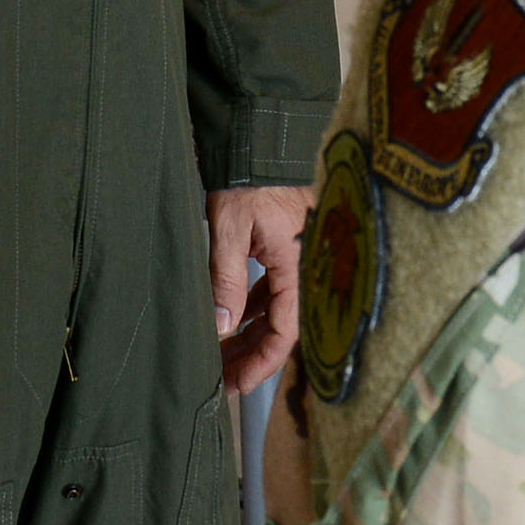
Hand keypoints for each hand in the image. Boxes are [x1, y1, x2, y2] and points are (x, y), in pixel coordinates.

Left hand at [212, 183, 311, 396]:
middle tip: (222, 380)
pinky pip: (272, 289)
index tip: (237, 384)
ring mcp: (295, 258)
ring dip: (250, 334)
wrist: (258, 140)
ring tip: (221, 356)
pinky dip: (253, 308)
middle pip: (281, 326)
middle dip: (251, 356)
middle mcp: (303, 266)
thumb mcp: (230, 230)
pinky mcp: (284, 248)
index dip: (262, 362)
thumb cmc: (247, 180)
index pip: (286, 331)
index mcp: (297, 265)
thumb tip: (222, 327)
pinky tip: (233, 321)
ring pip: (275, 309)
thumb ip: (227, 279)